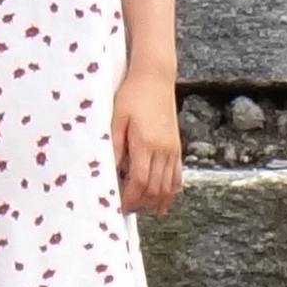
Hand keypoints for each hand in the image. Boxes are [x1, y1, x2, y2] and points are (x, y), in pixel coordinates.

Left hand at [112, 65, 183, 213]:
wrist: (155, 78)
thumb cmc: (131, 95)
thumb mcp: (116, 118)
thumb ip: (114, 146)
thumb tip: (108, 171)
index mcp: (145, 143)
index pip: (138, 181)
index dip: (129, 198)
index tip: (119, 206)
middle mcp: (163, 150)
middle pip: (154, 188)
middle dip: (141, 203)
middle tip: (127, 209)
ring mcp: (172, 149)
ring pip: (168, 186)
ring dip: (156, 201)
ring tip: (142, 208)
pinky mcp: (176, 146)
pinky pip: (177, 176)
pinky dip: (171, 192)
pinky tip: (164, 201)